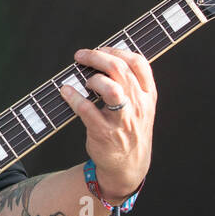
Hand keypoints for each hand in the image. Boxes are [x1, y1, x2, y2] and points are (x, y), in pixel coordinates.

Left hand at [59, 47, 156, 203]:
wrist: (129, 166)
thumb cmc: (129, 131)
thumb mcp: (140, 107)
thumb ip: (130, 84)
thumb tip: (104, 59)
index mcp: (147, 96)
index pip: (139, 63)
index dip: (118, 50)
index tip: (102, 49)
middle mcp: (137, 106)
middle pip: (120, 70)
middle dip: (98, 57)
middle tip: (82, 56)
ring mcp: (121, 120)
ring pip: (111, 88)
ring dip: (94, 79)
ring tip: (85, 81)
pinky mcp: (103, 132)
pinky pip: (87, 109)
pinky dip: (73, 97)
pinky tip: (66, 91)